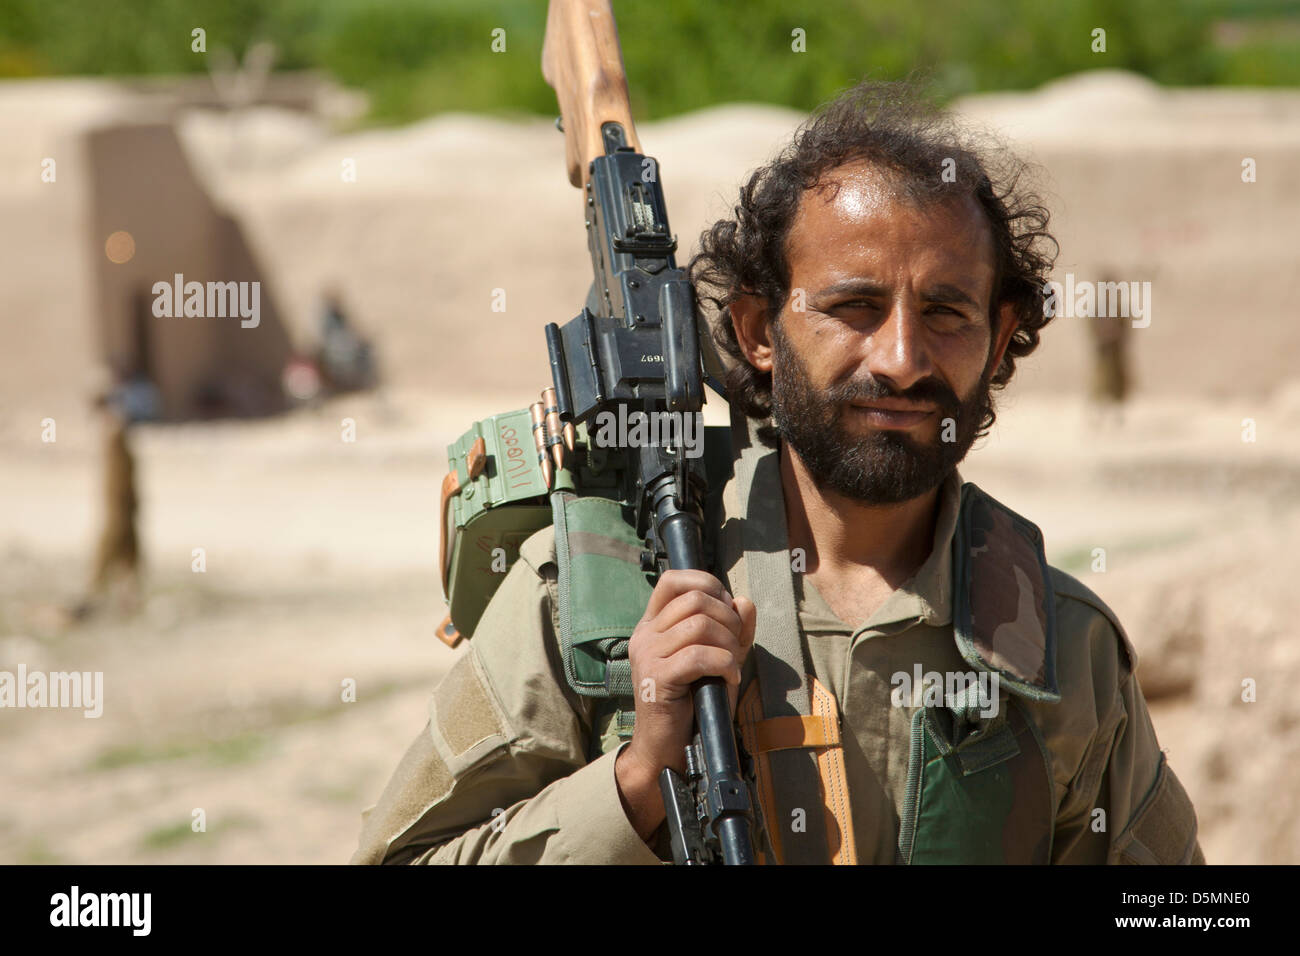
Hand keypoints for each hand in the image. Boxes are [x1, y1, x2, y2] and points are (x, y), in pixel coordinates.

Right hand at [613, 569, 755, 840]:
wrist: (668, 750)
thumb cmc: (693, 704)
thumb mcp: (717, 660)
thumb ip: (732, 631)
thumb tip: (743, 602)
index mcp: (653, 625)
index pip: (673, 580)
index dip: (706, 583)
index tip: (725, 606)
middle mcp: (645, 635)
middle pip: (694, 599)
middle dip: (727, 618)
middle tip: (735, 646)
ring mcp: (647, 656)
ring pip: (699, 625)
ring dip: (728, 643)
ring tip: (732, 665)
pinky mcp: (656, 678)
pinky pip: (699, 656)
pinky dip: (724, 664)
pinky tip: (729, 678)